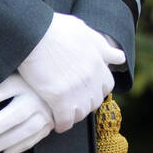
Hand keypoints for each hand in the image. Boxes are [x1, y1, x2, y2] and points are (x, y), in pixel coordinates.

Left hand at [0, 74, 53, 152]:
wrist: (51, 78)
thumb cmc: (19, 75)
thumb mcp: (8, 71)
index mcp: (22, 79)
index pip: (0, 90)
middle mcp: (35, 94)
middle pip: (15, 113)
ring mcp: (45, 109)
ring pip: (26, 128)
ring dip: (6, 140)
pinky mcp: (50, 122)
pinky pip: (35, 137)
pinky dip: (20, 146)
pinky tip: (6, 152)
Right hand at [17, 13, 120, 132]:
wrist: (33, 33)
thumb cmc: (54, 28)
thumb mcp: (83, 31)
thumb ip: (102, 46)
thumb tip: (119, 57)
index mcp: (98, 61)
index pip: (107, 85)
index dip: (97, 89)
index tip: (87, 90)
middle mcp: (91, 77)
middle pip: (95, 101)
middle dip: (86, 103)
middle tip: (74, 104)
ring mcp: (77, 89)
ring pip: (82, 113)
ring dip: (74, 115)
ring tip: (65, 114)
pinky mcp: (60, 99)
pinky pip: (66, 121)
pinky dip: (62, 124)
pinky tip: (57, 124)